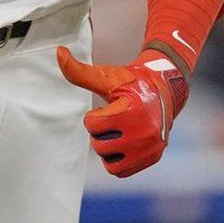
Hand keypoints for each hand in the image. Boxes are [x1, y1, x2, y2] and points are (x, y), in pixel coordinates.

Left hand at [57, 47, 188, 177]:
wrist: (164, 91)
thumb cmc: (131, 83)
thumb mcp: (106, 77)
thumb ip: (80, 71)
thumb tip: (59, 51)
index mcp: (132, 110)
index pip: (93, 125)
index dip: (94, 116)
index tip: (107, 107)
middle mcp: (144, 131)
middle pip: (100, 145)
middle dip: (100, 133)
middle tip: (111, 121)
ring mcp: (150, 147)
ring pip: (110, 161)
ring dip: (107, 148)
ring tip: (116, 133)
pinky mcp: (153, 157)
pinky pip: (122, 171)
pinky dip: (118, 159)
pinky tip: (123, 143)